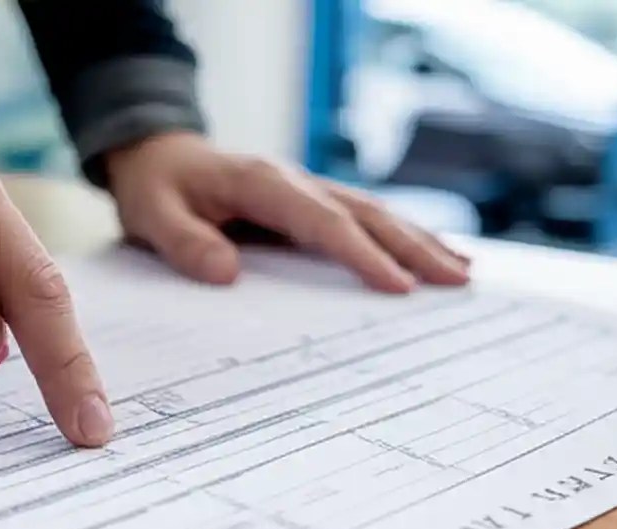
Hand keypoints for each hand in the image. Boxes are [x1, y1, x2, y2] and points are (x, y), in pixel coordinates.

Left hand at [105, 132, 470, 290]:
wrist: (158, 154)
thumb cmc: (158, 187)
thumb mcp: (154, 214)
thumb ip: (186, 243)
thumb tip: (226, 274)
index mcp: (263, 183)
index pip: (323, 223)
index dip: (363, 255)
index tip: (398, 287)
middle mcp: (295, 182)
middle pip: (365, 215)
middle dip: (414, 247)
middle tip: (457, 282)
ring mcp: (306, 189)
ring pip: (373, 213)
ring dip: (419, 241)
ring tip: (462, 273)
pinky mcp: (309, 202)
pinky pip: (362, 217)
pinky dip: (401, 236)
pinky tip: (431, 254)